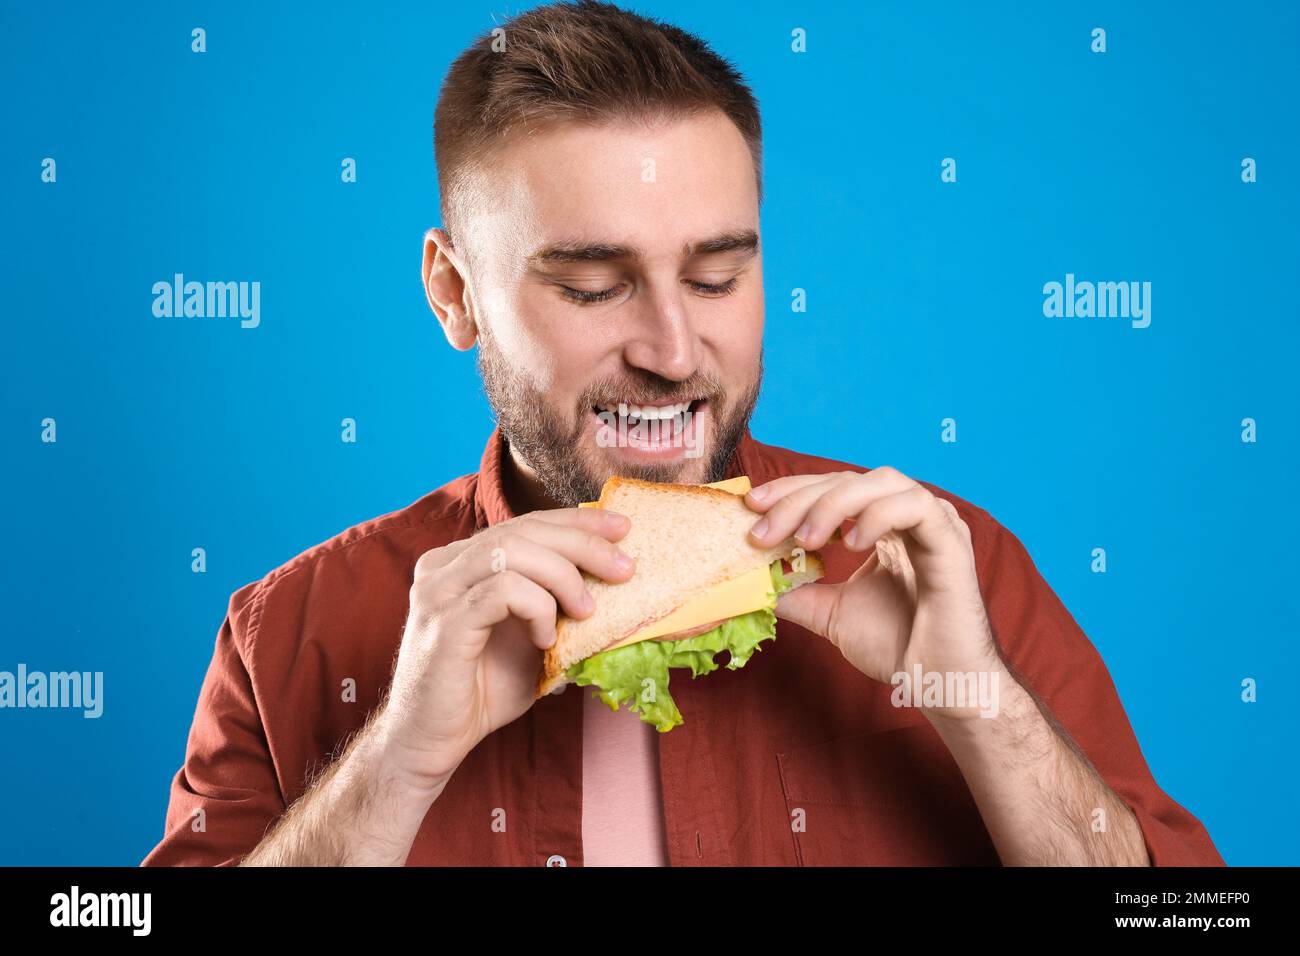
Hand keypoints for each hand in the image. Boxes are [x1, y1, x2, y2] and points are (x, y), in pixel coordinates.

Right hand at [376, 508, 635, 789]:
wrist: (431, 742)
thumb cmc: (480, 692)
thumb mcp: (530, 639)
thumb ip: (555, 606)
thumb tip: (613, 583)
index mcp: (461, 561)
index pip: (525, 524)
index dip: (576, 522)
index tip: (621, 527)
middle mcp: (444, 566)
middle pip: (523, 530)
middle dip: (582, 544)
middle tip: (625, 567)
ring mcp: (439, 590)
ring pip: (512, 550)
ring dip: (563, 576)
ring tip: (586, 611)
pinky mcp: (445, 620)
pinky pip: (504, 590)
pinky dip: (538, 608)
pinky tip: (546, 640)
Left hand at [746, 468, 1003, 720]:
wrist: (939, 682)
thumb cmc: (896, 646)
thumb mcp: (830, 612)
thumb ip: (795, 591)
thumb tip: (749, 580)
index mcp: (880, 524)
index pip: (830, 488)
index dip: (790, 491)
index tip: (752, 506)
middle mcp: (906, 514)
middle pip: (847, 480)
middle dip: (799, 500)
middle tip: (763, 531)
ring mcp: (932, 521)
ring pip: (879, 482)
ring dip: (833, 504)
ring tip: (805, 539)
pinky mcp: (951, 537)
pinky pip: (913, 506)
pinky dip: (877, 516)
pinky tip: (851, 544)